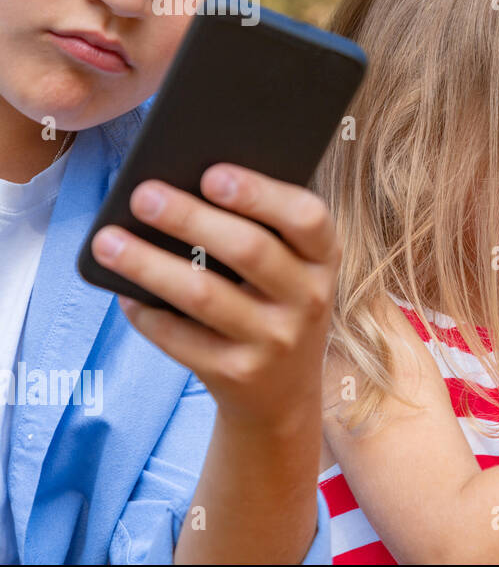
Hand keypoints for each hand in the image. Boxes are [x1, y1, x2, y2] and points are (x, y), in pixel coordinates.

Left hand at [90, 163, 338, 429]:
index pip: (307, 217)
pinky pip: (180, 338)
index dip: (260, 194)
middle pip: (248, 249)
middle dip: (190, 218)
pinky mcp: (238, 373)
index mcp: (323, 258)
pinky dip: (146, 313)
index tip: (211, 174)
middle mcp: (309, 299)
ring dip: (150, 264)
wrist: (284, 392)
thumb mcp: (292, 269)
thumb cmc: (275, 303)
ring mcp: (276, 341)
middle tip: (144, 195)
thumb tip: (182, 188)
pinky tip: (124, 294)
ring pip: (204, 295)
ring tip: (108, 241)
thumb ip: (260, 229)